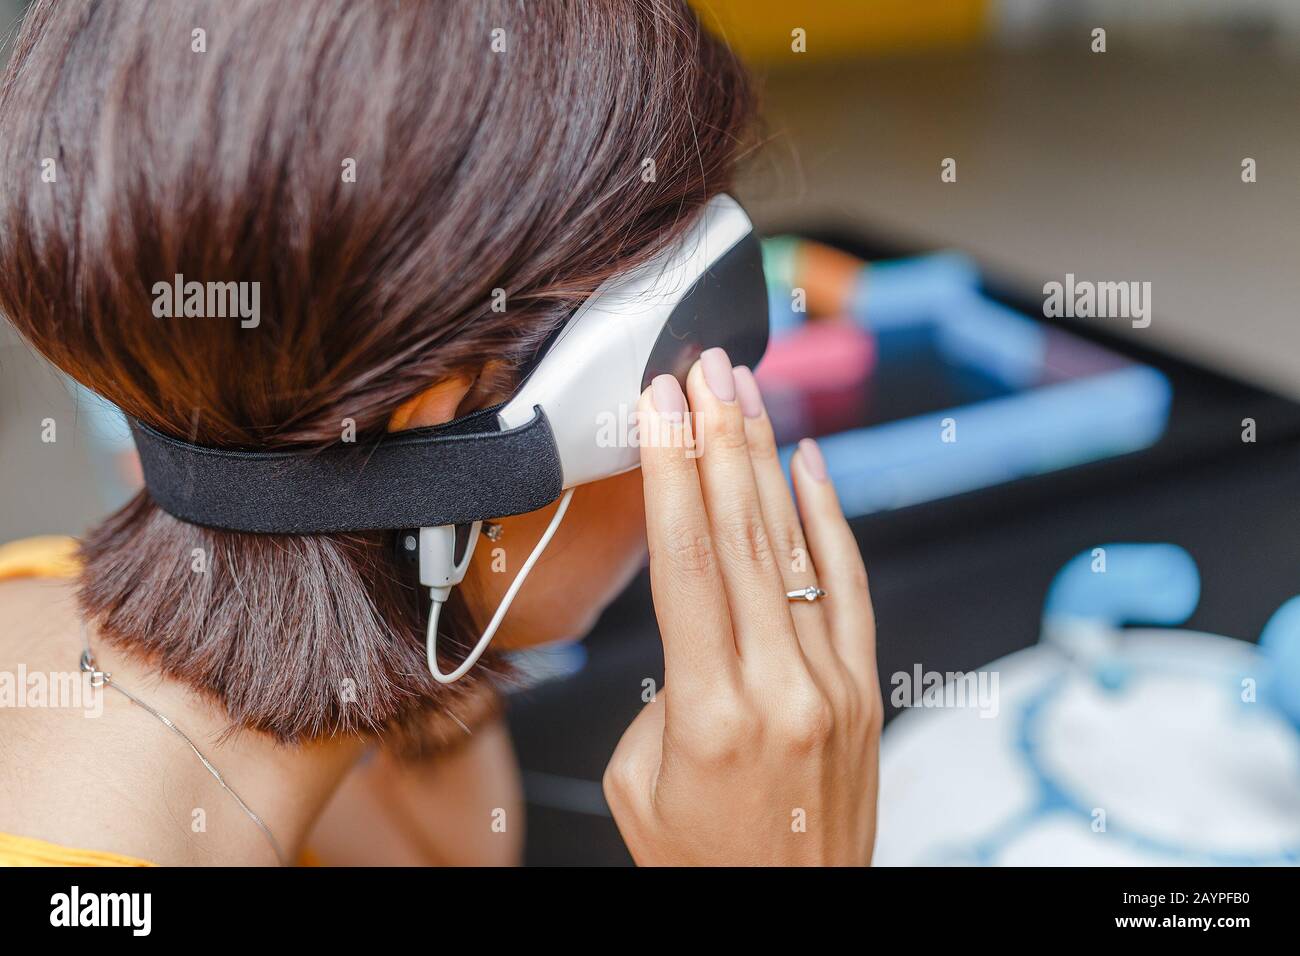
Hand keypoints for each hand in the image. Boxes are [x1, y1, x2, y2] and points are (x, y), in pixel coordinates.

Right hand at [603, 349, 880, 865]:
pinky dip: (830, 519)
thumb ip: (663, 687)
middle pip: (743, 535)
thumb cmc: (701, 861)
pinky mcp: (867, 690)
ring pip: (795, 548)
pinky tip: (809, 465)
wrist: (788, 917)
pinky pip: (851, 586)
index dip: (672, 472)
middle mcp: (781, 688)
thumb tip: (695, 624)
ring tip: (744, 392)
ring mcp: (834, 685)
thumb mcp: (638, 780)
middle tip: (703, 370)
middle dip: (717, 440)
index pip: (687, 562)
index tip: (660, 405)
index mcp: (711, 712)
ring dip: (764, 461)